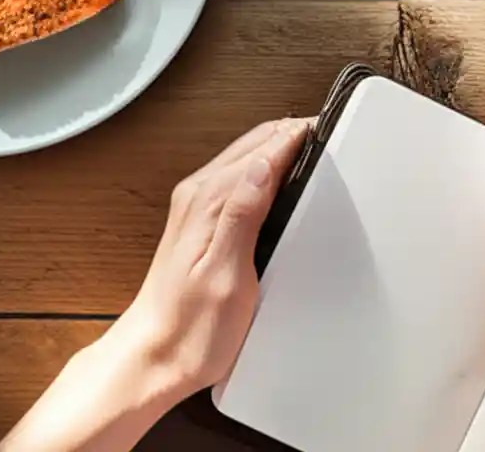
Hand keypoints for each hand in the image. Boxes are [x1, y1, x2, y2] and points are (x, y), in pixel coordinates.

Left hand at [118, 117, 310, 394]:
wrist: (156, 356)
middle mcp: (197, 195)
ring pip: (244, 156)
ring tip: (311, 141)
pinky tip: (280, 174)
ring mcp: (196, 206)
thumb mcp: (227, 275)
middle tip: (329, 128)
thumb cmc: (192, 328)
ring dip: (277, 144)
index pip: (262, 151)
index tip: (327, 127)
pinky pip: (236, 176)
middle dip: (291, 132)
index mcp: (208, 202)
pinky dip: (264, 166)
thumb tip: (262, 165)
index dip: (298, 136)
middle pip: (252, 144)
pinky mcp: (199, 221)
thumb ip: (243, 215)